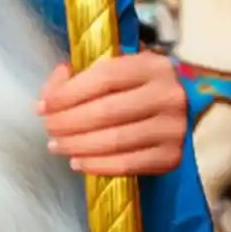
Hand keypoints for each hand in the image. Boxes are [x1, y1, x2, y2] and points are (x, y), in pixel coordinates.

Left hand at [38, 51, 186, 175]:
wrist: (188, 112)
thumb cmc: (140, 87)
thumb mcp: (117, 69)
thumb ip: (81, 75)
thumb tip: (51, 93)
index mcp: (151, 66)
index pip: (102, 79)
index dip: (67, 94)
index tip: (42, 106)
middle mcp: (167, 96)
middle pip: (105, 112)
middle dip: (67, 122)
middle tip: (48, 128)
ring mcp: (173, 128)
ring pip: (114, 140)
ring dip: (77, 145)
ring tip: (56, 146)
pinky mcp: (171, 156)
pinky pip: (127, 164)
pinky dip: (97, 165)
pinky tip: (78, 162)